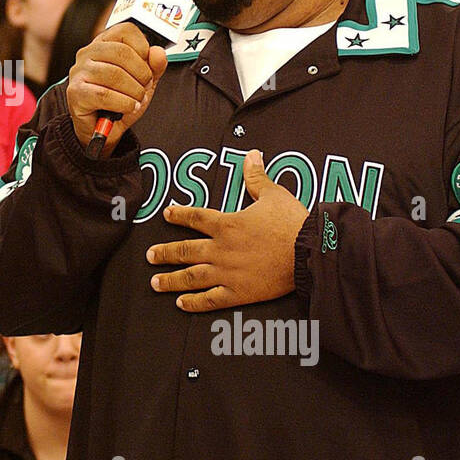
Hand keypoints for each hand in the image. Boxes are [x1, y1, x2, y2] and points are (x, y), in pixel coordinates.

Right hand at [66, 22, 167, 153]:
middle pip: (122, 52)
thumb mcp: (143, 82)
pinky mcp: (75, 92)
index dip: (143, 48)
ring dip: (134, 91)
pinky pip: (104, 95)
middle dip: (141, 73)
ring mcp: (79, 72)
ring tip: (136, 100)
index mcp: (104, 43)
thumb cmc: (120, 100)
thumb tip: (158, 52)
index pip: (126, 31)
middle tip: (144, 87)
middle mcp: (88, 53)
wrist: (104, 129)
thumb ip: (154, 66)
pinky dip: (123, 103)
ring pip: (114, 75)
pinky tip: (128, 107)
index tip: (147, 66)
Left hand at [147, 150, 308, 311]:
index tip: (166, 214)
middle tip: (149, 256)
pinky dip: (194, 303)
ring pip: (191, 277)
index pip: (195, 217)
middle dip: (164, 253)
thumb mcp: (274, 194)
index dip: (179, 215)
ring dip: (171, 280)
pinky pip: (210, 299)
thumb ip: (256, 177)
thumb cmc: (293, 223)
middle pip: (185, 250)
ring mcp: (227, 272)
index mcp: (226, 224)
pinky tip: (181, 304)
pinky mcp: (238, 292)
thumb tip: (251, 155)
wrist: (309, 253)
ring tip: (155, 282)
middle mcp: (220, 249)